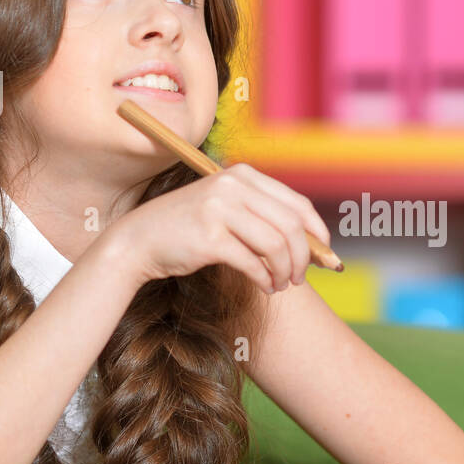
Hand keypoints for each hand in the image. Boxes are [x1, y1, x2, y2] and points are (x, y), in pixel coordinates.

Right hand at [114, 162, 331, 295]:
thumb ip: (264, 217)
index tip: (324, 254)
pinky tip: (265, 287)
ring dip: (285, 272)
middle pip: (292, 226)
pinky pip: (253, 263)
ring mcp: (220, 210)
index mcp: (243, 175)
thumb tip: (315, 245)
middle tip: (300, 278)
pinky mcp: (210, 237)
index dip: (318, 232)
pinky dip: (265, 280)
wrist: (139, 240)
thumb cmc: (190, 229)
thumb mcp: (228, 210)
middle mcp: (233, 187)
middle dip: (303, 257)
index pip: (298, 204)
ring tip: (280, 285)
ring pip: (276, 246)